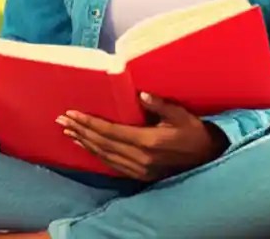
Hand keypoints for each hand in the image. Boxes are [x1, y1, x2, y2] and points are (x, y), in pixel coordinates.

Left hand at [58, 93, 227, 181]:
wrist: (208, 158)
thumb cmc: (194, 132)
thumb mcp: (181, 115)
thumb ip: (160, 105)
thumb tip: (140, 94)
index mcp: (149, 142)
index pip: (111, 131)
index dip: (89, 123)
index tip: (72, 114)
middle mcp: (141, 158)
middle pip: (102, 144)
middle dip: (80, 131)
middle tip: (61, 120)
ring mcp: (139, 169)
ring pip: (104, 156)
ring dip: (84, 143)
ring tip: (68, 132)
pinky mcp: (140, 175)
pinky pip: (112, 165)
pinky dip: (96, 154)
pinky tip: (86, 146)